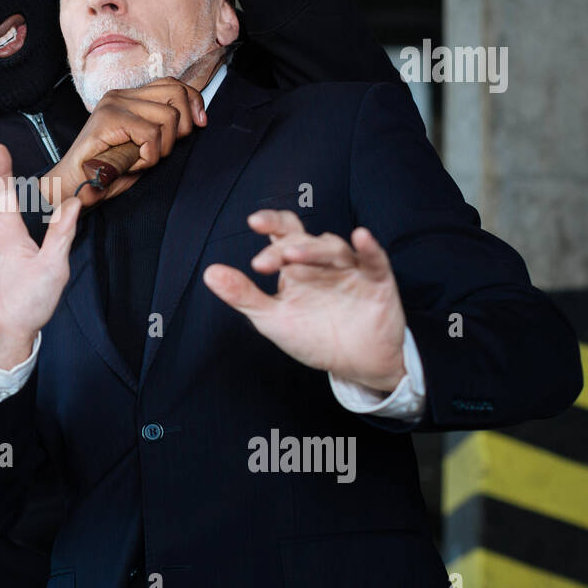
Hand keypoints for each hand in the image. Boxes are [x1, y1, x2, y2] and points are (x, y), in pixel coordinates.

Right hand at [42, 79, 205, 206]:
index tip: (200, 124)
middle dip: (182, 126)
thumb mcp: (144, 146)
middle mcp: (120, 94)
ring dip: (162, 148)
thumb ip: (164, 128)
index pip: (173, 84)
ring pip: (168, 117)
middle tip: (163, 150)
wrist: (74, 186)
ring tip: (142, 159)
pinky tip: (134, 163)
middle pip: (176, 93)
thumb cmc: (107, 171)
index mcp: (128, 96)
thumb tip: (197, 119)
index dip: (194, 102)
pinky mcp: (109, 119)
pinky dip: (150, 156)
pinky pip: (151, 134)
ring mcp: (113, 104)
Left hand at [202, 211, 407, 392]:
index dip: (271, 222)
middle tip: (263, 264)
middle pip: (305, 240)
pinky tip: (362, 237)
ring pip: (334, 249)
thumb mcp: (272, 318)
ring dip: (313, 249)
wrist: (355, 366)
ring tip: (293, 256)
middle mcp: (323, 262)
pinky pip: (376, 261)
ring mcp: (352, 270)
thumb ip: (242, 295)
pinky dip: (370, 249)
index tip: (254, 222)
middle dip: (284, 248)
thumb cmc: (313, 336)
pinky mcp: (378, 282)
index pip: (283, 234)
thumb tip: (209, 272)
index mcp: (297, 266)